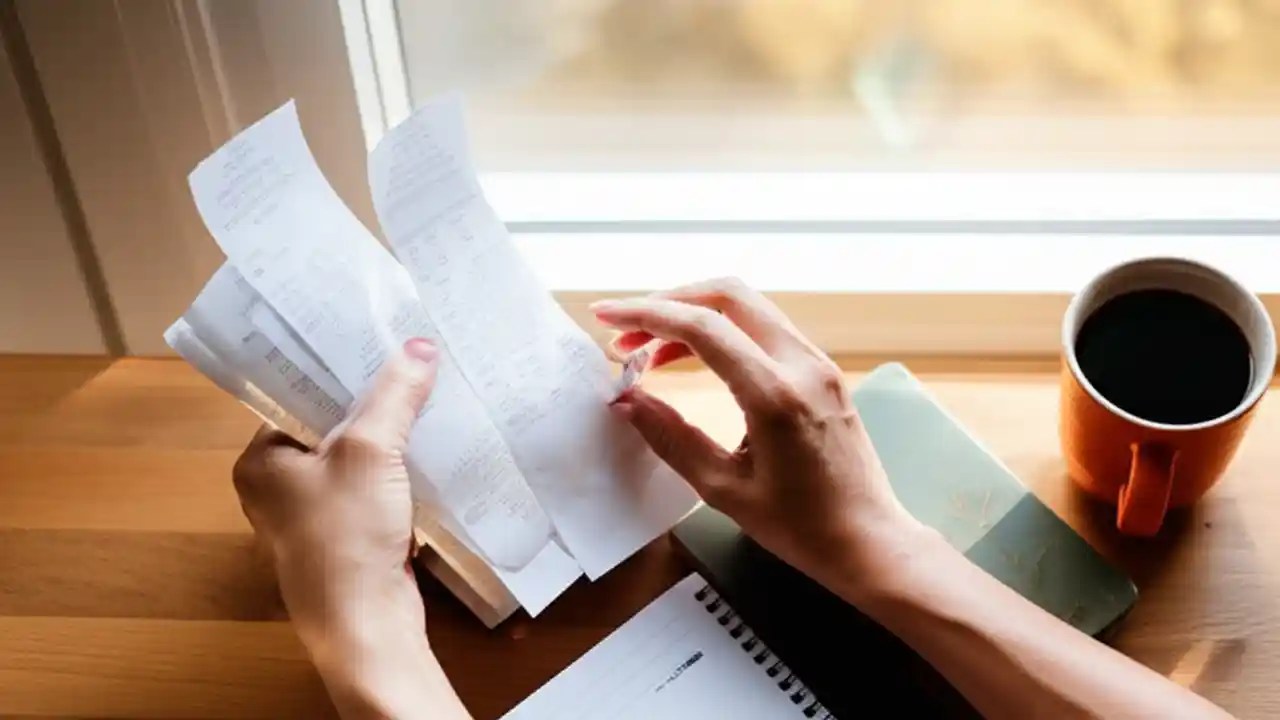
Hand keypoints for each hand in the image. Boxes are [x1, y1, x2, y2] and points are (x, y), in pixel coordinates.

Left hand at [233, 339, 467, 719]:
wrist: (368, 625)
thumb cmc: (347, 537)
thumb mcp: (370, 451)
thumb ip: (394, 395)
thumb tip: (419, 346)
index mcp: (260, 461)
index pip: (297, 396)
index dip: (338, 368)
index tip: (378, 340)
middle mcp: (279, 486)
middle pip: (330, 424)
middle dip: (373, 400)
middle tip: (411, 361)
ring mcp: (314, 515)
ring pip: (356, 457)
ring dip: (390, 435)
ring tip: (427, 395)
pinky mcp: (349, 536)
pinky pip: (374, 487)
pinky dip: (399, 469)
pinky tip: (431, 447)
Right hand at [593, 278, 922, 597]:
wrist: (870, 540)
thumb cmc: (802, 528)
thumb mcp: (724, 489)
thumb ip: (671, 438)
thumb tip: (627, 400)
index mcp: (776, 395)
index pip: (703, 328)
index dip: (647, 314)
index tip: (606, 316)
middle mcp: (802, 365)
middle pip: (728, 295)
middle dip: (669, 301)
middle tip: (626, 330)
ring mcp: (818, 364)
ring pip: (748, 307)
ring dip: (694, 316)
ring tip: (649, 351)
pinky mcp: (822, 372)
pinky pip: (765, 329)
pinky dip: (723, 331)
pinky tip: (693, 359)